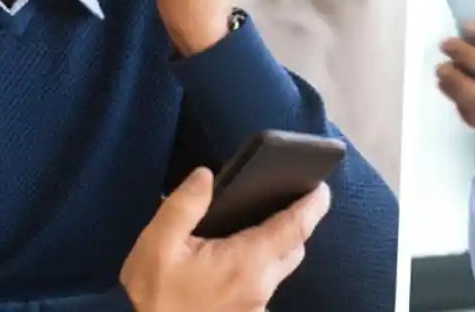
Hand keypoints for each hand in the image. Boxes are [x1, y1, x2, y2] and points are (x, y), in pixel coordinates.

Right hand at [120, 167, 330, 311]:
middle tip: (281, 201)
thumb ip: (184, 206)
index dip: (314, 204)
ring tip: (251, 228)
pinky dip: (258, 270)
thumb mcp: (157, 244)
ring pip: (278, 271)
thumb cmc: (152, 296)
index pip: (296, 227)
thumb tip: (206, 176)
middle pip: (293, 248)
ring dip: (274, 249)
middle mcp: (260, 287)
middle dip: (294, 224)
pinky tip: (232, 263)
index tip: (322, 187)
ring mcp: (255, 309)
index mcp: (246, 262)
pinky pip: (263, 288)